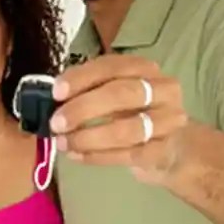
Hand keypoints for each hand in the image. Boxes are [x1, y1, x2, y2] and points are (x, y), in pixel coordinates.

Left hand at [49, 53, 187, 183]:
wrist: (169, 148)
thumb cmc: (132, 114)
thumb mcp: (112, 95)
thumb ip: (87, 90)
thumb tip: (53, 98)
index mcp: (144, 69)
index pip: (111, 66)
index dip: (82, 78)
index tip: (56, 93)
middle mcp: (163, 90)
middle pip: (122, 94)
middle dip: (84, 108)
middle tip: (56, 123)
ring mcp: (168, 121)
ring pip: (128, 129)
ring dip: (89, 137)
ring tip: (63, 143)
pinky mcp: (164, 151)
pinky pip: (129, 155)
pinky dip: (99, 156)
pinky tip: (77, 156)